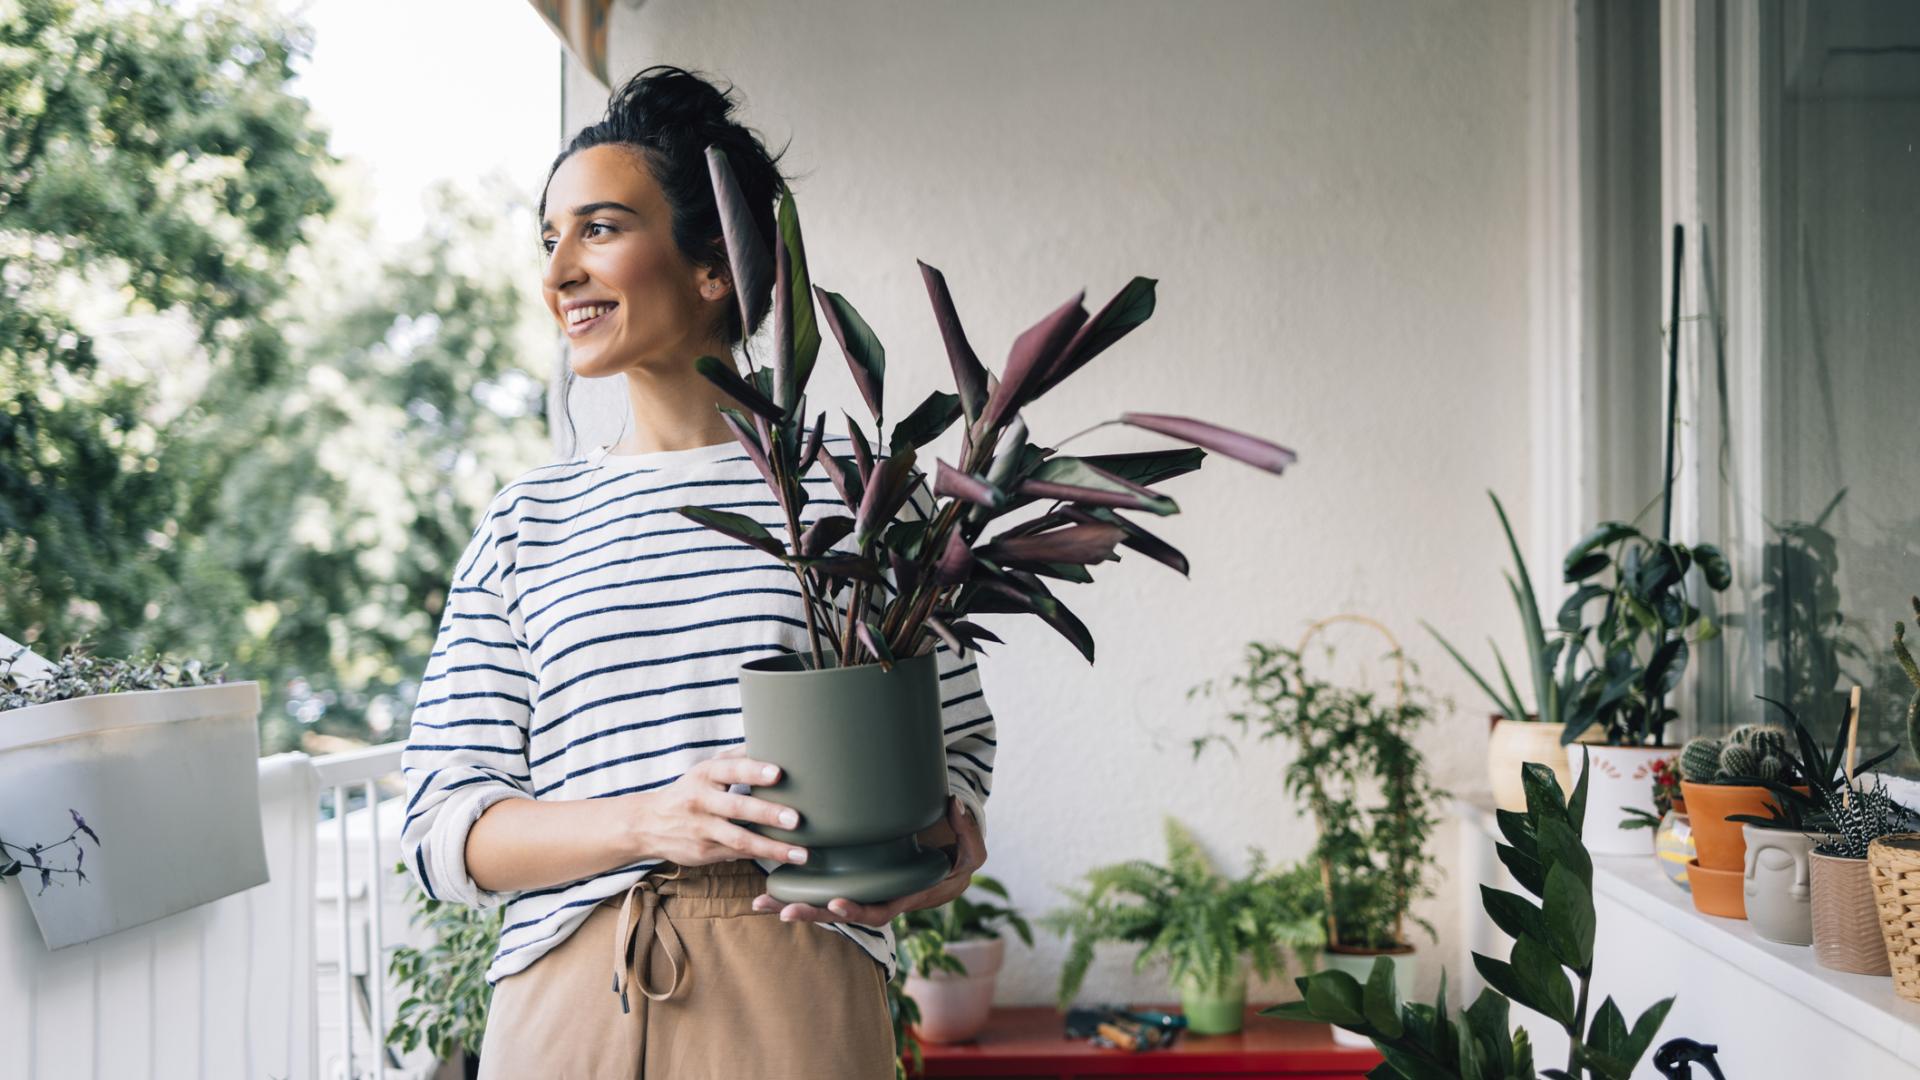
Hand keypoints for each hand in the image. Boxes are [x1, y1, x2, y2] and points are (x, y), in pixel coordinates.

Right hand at [628, 747, 808, 866]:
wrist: (648, 823)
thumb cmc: (690, 791)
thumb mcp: (705, 770)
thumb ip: (736, 757)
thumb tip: (770, 738)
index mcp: (705, 775)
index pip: (731, 770)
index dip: (754, 770)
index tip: (778, 772)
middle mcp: (702, 802)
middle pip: (737, 807)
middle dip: (768, 813)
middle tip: (796, 819)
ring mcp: (702, 830)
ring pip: (739, 839)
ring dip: (772, 848)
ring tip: (801, 854)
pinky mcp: (704, 853)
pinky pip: (737, 855)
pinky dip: (762, 857)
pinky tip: (785, 860)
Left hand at [751, 795, 983, 926]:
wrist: (950, 858)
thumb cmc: (960, 853)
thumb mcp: (973, 848)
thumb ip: (968, 829)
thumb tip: (954, 804)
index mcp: (908, 897)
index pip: (880, 911)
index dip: (858, 911)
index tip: (836, 903)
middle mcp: (882, 899)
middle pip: (844, 914)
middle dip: (813, 914)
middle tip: (783, 912)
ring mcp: (866, 890)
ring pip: (828, 904)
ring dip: (795, 905)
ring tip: (762, 903)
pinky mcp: (854, 878)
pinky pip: (825, 888)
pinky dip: (799, 890)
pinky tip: (770, 887)